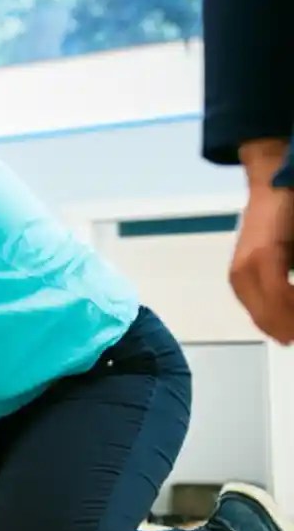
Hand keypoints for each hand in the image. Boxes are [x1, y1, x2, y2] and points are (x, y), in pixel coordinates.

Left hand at [231, 140, 293, 343]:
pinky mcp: (264, 256)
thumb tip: (286, 314)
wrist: (273, 189)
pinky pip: (281, 291)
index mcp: (242, 283)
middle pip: (268, 319)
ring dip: (291, 316)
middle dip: (288, 327)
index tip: (291, 340)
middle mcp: (241, 279)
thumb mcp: (279, 263)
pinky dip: (292, 301)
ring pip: (275, 308)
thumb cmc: (282, 225)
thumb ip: (281, 288)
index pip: (263, 321)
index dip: (281, 332)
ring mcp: (249, 267)